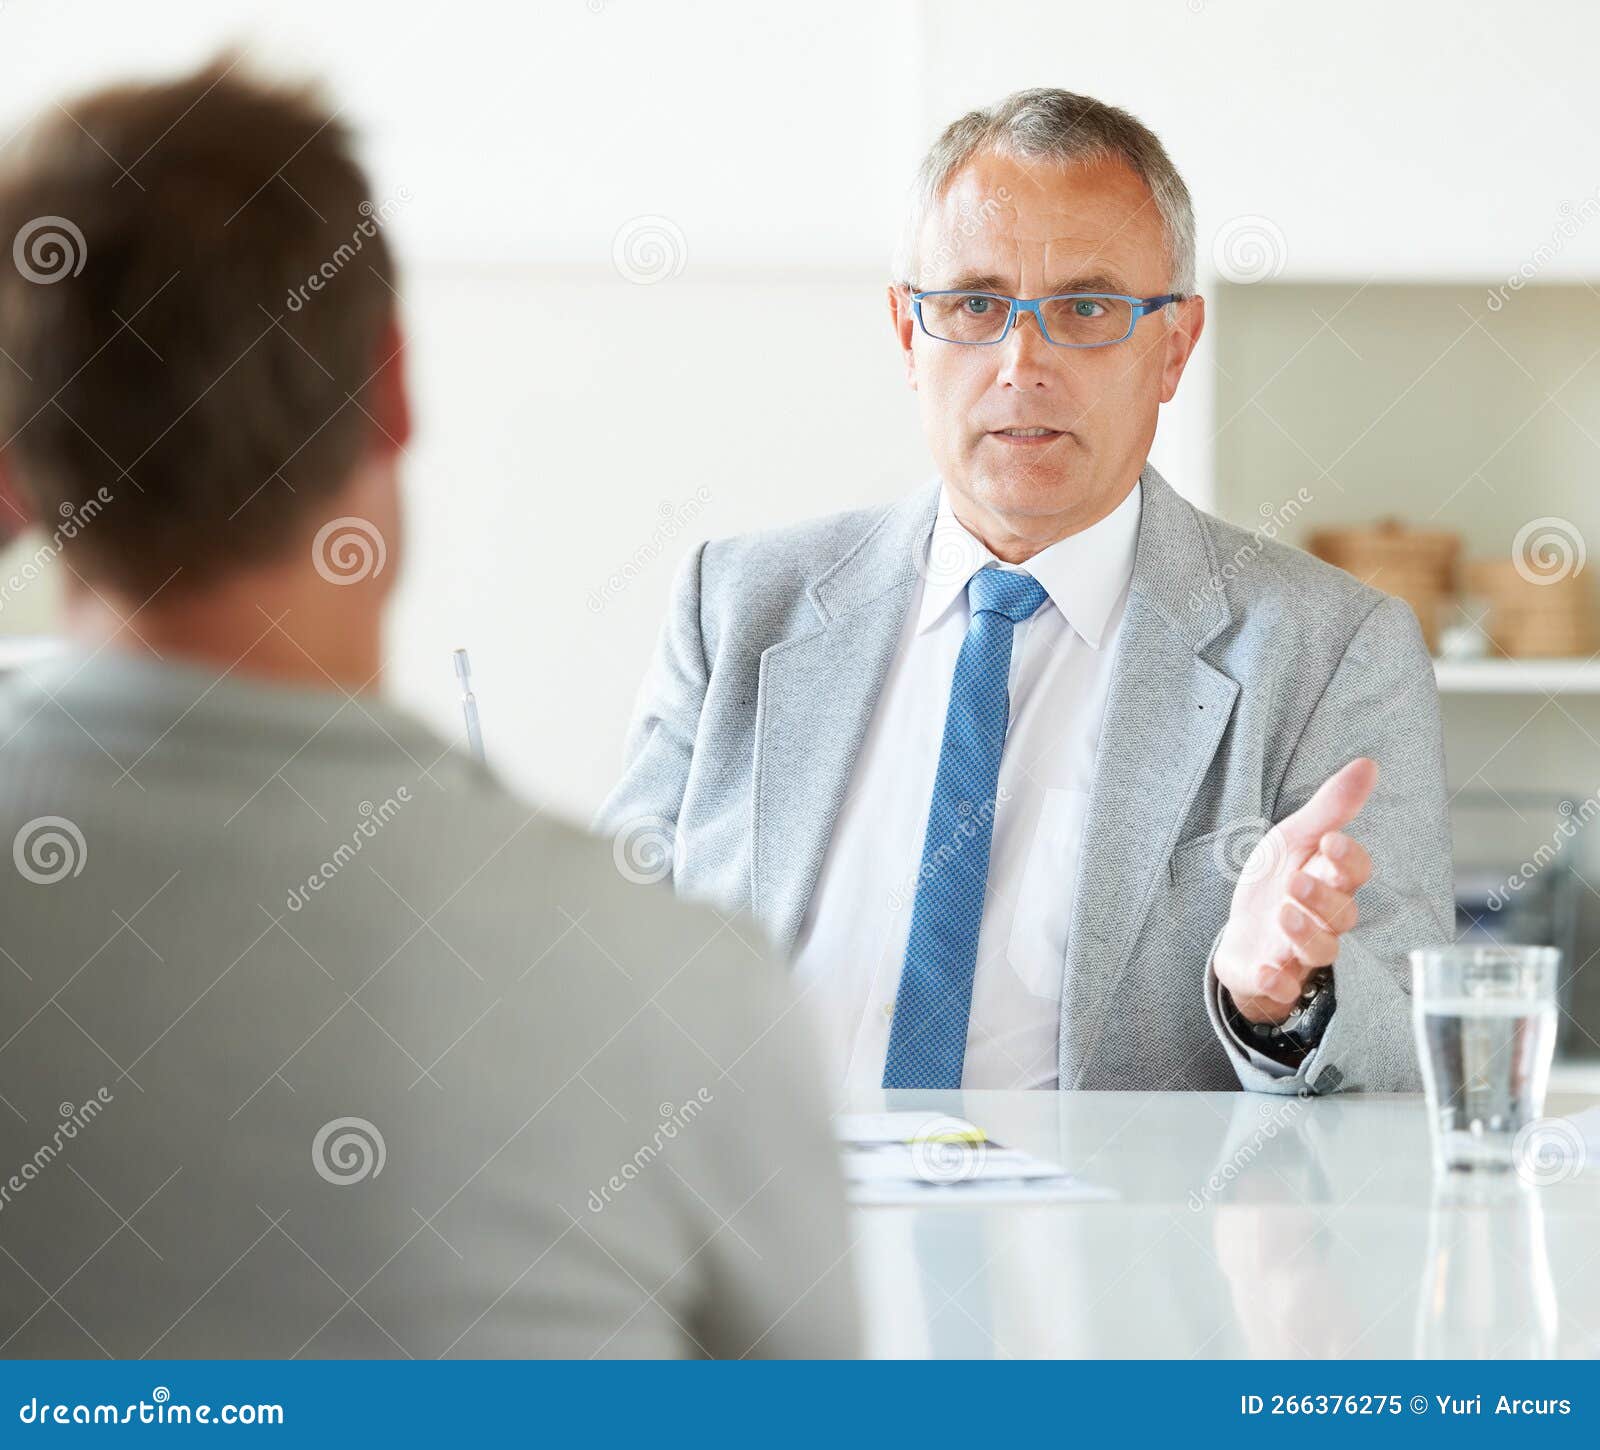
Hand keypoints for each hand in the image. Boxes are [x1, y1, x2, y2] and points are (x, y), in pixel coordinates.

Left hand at [1213, 758, 1376, 1025]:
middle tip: (1298, 881)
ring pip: (1320, 951)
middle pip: (1342, 914)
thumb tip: (1368, 764)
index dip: (1349, 860)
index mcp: (1330, 881)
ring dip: (1305, 934)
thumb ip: (1330, 808)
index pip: (1355, 874)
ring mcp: (1299, 952)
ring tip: (1284, 913)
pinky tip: (1266, 972)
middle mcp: (1323, 920)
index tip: (1332, 841)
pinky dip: (1276, 982)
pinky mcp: (1274, 979)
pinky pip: (1283, 989)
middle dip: (1322, 898)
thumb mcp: (1294, 839)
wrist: (1242, 934)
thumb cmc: (1275, 882)